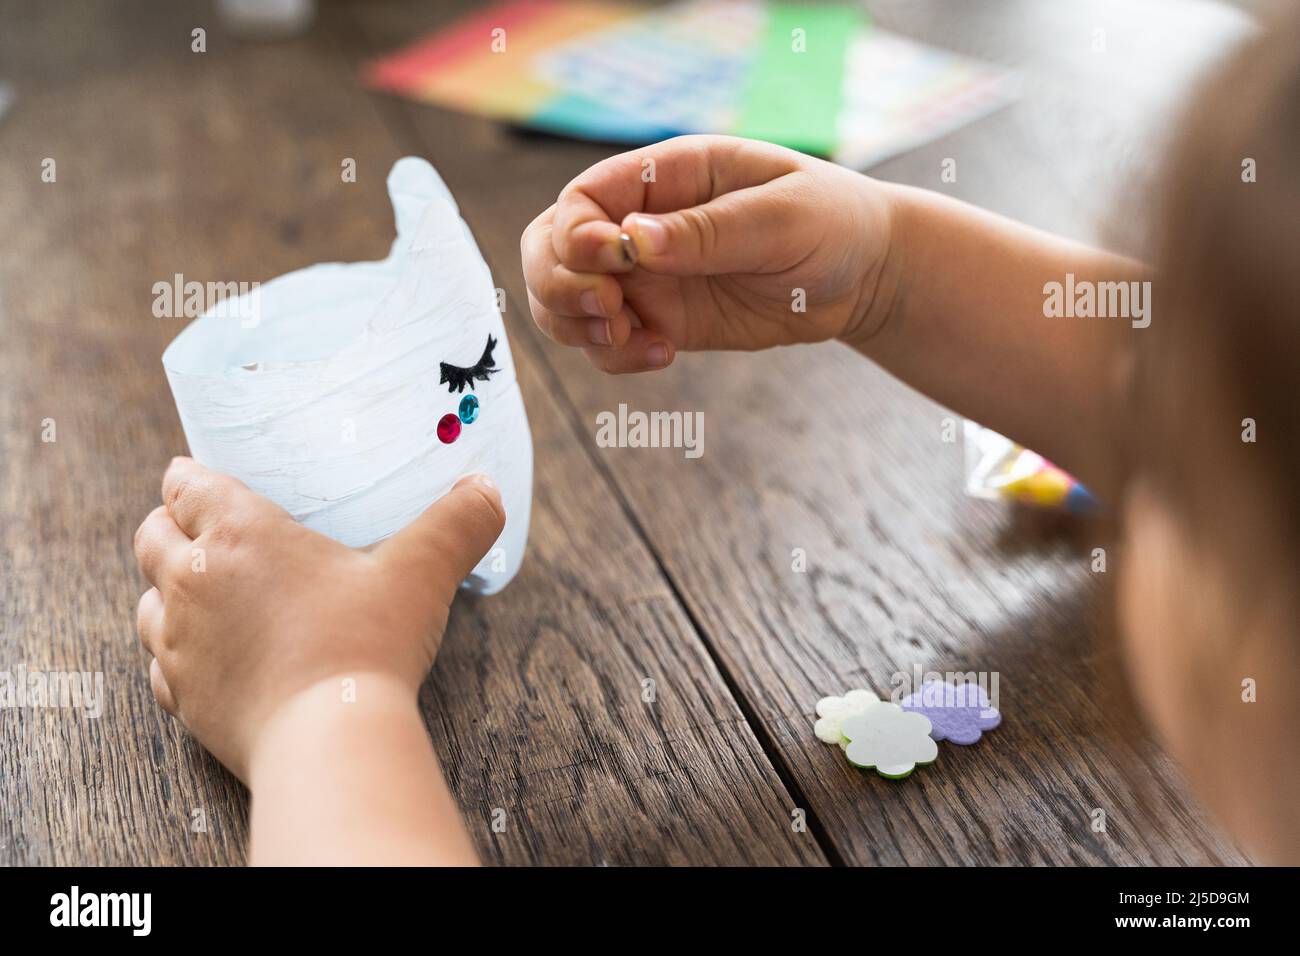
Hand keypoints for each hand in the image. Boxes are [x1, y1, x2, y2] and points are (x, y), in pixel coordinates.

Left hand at [132, 457, 504, 781]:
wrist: (328, 741)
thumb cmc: (366, 646)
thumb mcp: (421, 573)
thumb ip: (457, 522)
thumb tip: (485, 489)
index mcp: (238, 533)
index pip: (186, 484)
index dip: (191, 477)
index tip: (203, 478)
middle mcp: (192, 579)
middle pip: (150, 534)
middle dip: (172, 526)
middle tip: (206, 532)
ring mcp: (178, 642)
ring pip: (147, 600)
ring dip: (169, 590)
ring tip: (209, 594)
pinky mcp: (182, 695)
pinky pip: (160, 663)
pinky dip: (178, 652)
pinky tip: (215, 655)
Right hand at [521, 134, 897, 372]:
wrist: (863, 275)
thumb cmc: (831, 221)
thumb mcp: (781, 216)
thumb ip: (709, 229)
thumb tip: (633, 239)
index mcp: (665, 175)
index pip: (581, 200)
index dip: (576, 236)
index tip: (614, 266)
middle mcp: (641, 223)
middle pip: (549, 248)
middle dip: (560, 285)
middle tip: (612, 312)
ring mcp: (646, 275)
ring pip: (564, 300)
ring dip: (576, 327)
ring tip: (630, 339)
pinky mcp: (660, 319)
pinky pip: (606, 343)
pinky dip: (614, 357)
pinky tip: (663, 356)